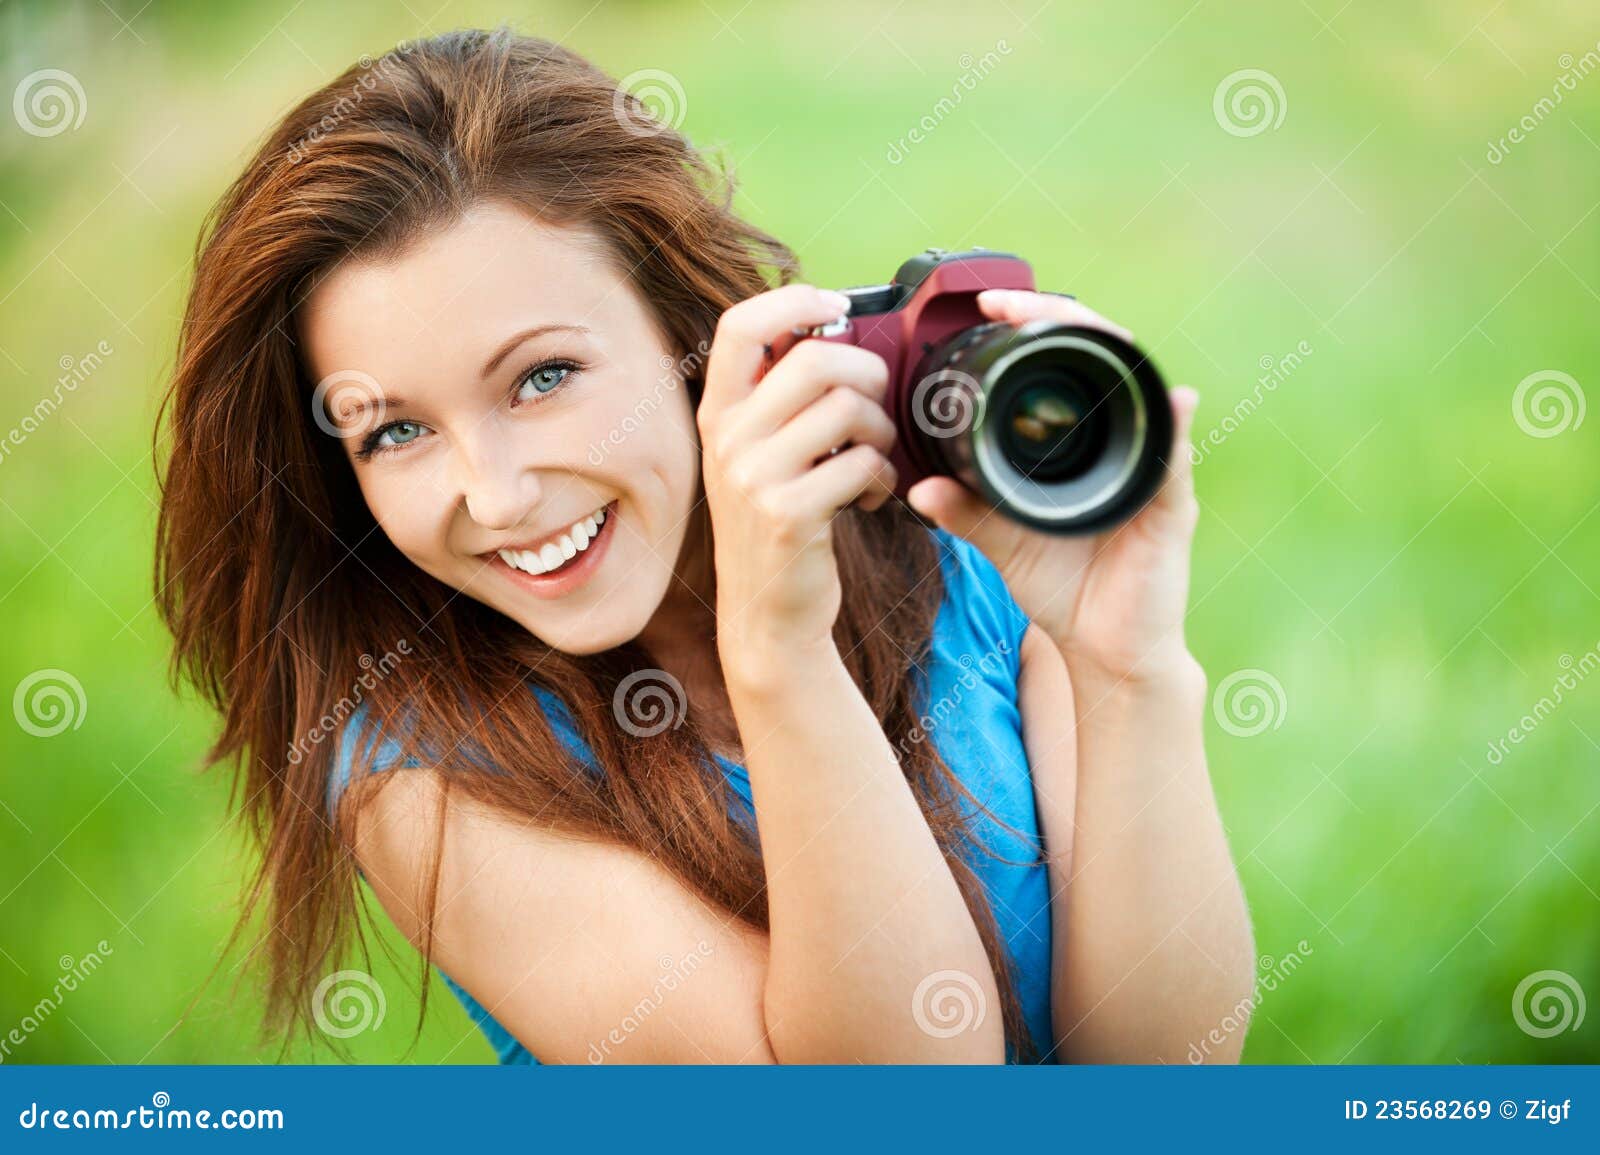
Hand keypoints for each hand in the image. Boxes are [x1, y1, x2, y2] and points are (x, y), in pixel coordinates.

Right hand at [698, 284, 897, 670]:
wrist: (767, 616)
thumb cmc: (780, 525)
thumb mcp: (757, 456)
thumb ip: (778, 400)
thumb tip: (829, 330)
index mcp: (720, 414)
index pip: (741, 325)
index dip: (794, 299)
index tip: (836, 307)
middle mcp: (728, 439)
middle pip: (816, 357)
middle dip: (868, 373)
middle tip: (876, 404)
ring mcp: (753, 477)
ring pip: (848, 407)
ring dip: (881, 431)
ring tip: (874, 459)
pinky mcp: (788, 513)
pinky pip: (860, 463)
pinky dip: (881, 478)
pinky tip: (870, 498)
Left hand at [906, 289, 1201, 688]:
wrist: (1103, 649)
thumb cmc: (1062, 589)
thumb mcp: (1001, 544)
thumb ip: (964, 512)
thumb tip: (917, 486)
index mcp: (1080, 443)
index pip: (1063, 364)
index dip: (1032, 326)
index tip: (988, 308)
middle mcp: (1119, 443)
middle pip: (1104, 359)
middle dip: (1064, 319)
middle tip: (1013, 303)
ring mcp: (1150, 469)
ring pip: (1143, 392)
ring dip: (1114, 354)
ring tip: (1076, 323)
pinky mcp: (1172, 506)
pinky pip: (1176, 458)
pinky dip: (1175, 427)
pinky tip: (1172, 401)